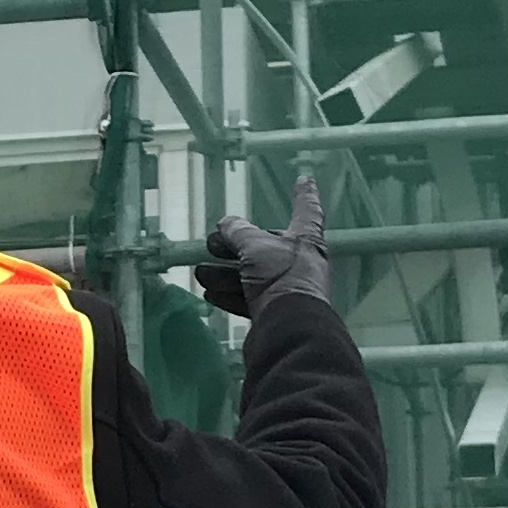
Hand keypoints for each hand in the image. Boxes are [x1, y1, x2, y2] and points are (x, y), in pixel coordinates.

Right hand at [197, 175, 333, 319]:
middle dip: (236, 245)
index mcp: (305, 239)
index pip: (306, 210)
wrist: (289, 329)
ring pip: (252, 275)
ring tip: (202, 273)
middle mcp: (300, 263)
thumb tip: (227, 223)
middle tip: (213, 244)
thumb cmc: (281, 278)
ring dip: (225, 273)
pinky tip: (210, 293)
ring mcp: (287, 289)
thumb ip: (239, 232)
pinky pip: (249, 298)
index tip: (304, 179)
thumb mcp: (255, 246)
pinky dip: (230, 294)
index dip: (304, 194)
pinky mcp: (275, 312)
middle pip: (265, 247)